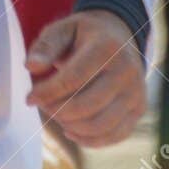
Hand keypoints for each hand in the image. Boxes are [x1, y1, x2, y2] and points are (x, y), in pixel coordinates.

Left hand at [25, 11, 145, 145]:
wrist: (120, 36)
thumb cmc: (84, 35)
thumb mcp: (63, 29)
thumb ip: (46, 47)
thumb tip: (31, 67)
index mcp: (106, 48)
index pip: (73, 78)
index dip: (48, 92)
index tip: (29, 98)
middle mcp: (127, 71)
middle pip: (87, 105)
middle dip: (57, 110)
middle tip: (43, 105)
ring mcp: (136, 92)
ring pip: (100, 125)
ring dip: (71, 126)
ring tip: (55, 114)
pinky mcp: (139, 108)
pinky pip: (115, 135)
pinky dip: (89, 140)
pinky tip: (70, 129)